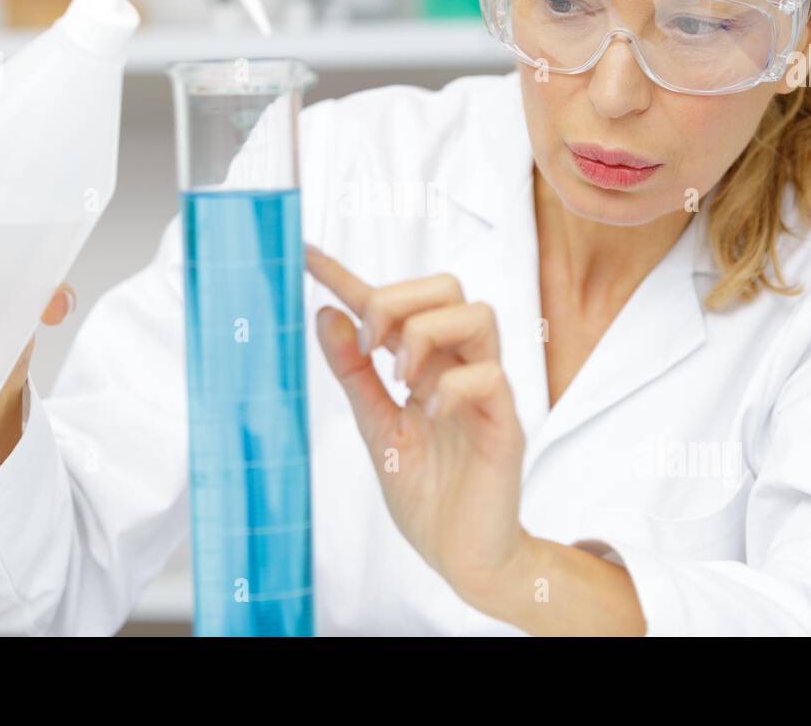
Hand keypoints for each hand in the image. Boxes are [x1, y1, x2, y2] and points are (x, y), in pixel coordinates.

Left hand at [305, 243, 528, 605]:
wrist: (463, 555)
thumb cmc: (428, 494)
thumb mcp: (376, 429)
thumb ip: (355, 376)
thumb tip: (325, 317)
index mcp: (426, 365)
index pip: (392, 305)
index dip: (347, 276)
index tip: (305, 255)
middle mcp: (459, 366)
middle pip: (447, 287)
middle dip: (398, 301)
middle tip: (370, 345)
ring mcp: (486, 392)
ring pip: (477, 315)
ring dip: (425, 335)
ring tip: (401, 379)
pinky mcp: (505, 424)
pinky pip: (490, 377)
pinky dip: (451, 387)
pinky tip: (428, 414)